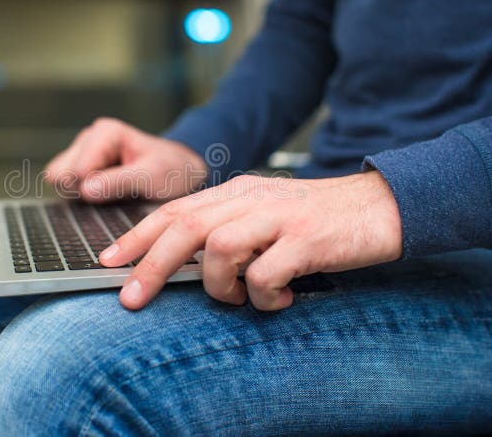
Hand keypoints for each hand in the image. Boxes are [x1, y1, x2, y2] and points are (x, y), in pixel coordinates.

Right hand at [44, 117, 206, 201]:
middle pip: (62, 174)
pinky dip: (81, 196)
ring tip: (113, 191)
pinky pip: (65, 187)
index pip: (77, 170)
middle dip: (84, 190)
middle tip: (116, 191)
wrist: (181, 173)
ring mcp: (81, 154)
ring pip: (59, 181)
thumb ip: (119, 182)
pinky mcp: (78, 169)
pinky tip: (106, 193)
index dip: (94, 188)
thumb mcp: (152, 177)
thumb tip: (85, 190)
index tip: (119, 190)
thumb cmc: (170, 170)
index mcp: (105, 133)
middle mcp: (89, 139)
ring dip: (82, 194)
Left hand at [100, 172, 402, 310]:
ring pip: (219, 248)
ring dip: (219, 285)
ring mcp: (279, 217)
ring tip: (239, 298)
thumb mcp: (266, 214)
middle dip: (150, 265)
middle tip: (130, 298)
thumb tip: (186, 264)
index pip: (175, 210)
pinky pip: (266, 275)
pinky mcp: (306, 240)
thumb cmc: (318, 219)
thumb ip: (228, 228)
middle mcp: (251, 199)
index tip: (109, 260)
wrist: (382, 206)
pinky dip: (264, 297)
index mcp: (237, 192)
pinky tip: (281, 299)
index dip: (138, 235)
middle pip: (185, 227)